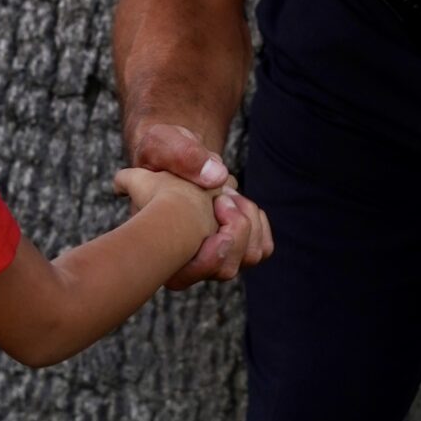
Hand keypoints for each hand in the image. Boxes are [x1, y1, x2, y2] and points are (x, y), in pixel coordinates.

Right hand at [127, 120, 274, 287]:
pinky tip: (239, 203)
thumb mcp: (160, 143)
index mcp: (158, 247)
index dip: (206, 256)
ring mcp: (215, 257)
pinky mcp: (238, 248)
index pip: (183, 277)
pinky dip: (258, 224)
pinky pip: (262, 249)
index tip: (215, 210)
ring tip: (226, 196)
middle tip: (221, 198)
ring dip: (246, 222)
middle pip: (223, 270)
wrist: (180, 157)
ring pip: (248, 258)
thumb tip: (216, 176)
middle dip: (234, 230)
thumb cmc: (163, 153)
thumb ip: (178, 154)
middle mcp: (186, 260)